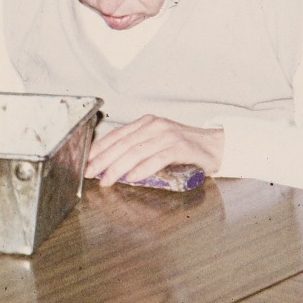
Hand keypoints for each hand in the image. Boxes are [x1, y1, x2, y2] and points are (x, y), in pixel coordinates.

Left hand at [84, 114, 225, 187]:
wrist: (215, 147)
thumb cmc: (184, 148)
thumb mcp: (157, 143)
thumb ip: (138, 148)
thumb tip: (111, 165)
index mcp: (146, 123)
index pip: (117, 135)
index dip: (99, 149)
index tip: (86, 162)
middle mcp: (155, 126)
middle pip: (123, 144)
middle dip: (103, 160)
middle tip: (90, 174)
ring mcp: (168, 135)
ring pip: (136, 151)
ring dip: (118, 167)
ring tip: (106, 180)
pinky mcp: (180, 147)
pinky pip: (157, 158)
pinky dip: (142, 169)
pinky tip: (131, 177)